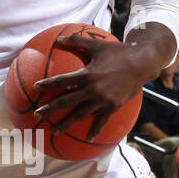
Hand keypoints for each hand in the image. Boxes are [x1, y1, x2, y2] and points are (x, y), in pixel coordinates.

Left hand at [33, 33, 149, 139]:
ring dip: (66, 124)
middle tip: (37, 115)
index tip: (36, 88)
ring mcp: (103, 100)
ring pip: (80, 114)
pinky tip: (88, 138)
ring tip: (54, 130)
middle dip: (50, 109)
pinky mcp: (113, 106)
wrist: (142, 62)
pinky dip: (95, 129)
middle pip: (67, 101)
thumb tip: (59, 39)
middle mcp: (93, 89)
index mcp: (87, 74)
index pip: (62, 80)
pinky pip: (102, 120)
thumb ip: (77, 41)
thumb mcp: (97, 44)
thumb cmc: (119, 51)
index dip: (48, 84)